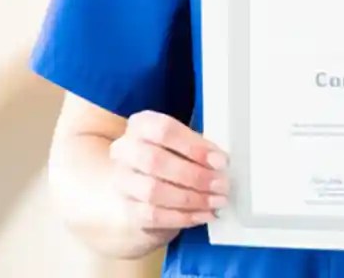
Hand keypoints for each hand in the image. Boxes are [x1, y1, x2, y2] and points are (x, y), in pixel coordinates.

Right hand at [109, 111, 228, 231]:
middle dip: (194, 175)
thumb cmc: (172, 160)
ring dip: (191, 198)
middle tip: (221, 185)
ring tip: (216, 201)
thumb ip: (200, 150)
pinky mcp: (127, 209)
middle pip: (155, 161)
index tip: (220, 161)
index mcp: (141, 125)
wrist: (145, 192)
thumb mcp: (185, 146)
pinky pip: (154, 216)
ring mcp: (122, 181)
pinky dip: (183, 217)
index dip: (194, 146)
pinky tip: (204, 215)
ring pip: (153, 191)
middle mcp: (125, 150)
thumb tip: (221, 164)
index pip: (164, 130)